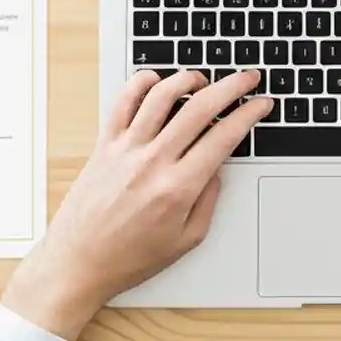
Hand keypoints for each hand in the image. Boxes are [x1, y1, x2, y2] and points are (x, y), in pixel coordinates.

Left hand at [0, 69, 270, 339]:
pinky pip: (123, 102)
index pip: (224, 137)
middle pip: (200, 107)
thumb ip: (208, 200)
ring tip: (202, 78)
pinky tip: (155, 80)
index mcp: (178, 188)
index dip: (249, 115)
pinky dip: (140, 83)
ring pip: (162, 96)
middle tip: (247, 78)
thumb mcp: (185, 240)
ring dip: (188, 78)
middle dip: (232, 86)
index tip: (261, 104)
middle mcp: (153, 162)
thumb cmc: (129, 257)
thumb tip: (217, 167)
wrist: (79, 262)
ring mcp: (126, 149)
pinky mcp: (104, 145)